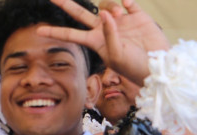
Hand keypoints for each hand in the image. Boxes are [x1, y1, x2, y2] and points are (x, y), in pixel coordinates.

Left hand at [36, 0, 168, 84]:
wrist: (158, 65)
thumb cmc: (134, 67)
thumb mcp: (116, 55)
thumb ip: (109, 35)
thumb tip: (104, 14)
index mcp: (95, 41)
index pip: (70, 34)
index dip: (55, 31)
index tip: (38, 30)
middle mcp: (104, 29)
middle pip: (81, 14)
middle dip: (67, 5)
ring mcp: (120, 21)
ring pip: (107, 5)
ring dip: (109, 8)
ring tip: (118, 16)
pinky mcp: (137, 16)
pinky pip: (129, 2)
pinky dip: (127, 1)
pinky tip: (127, 6)